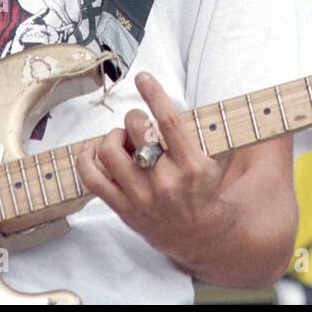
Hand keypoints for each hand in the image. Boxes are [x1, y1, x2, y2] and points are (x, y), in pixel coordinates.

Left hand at [77, 72, 236, 269]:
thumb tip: (225, 99)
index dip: (154, 94)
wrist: (198, 235)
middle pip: (137, 131)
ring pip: (110, 151)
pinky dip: (87, 158)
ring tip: (123, 141)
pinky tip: (94, 149)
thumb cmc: (205, 190)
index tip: (144, 77)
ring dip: (113, 137)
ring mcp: (140, 196)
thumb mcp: (217, 161)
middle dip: (135, 118)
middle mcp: (165, 181)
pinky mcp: (121, 207)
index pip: (169, 122)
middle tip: (139, 123)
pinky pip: (92, 178)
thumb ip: (214, 132)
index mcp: (191, 166)